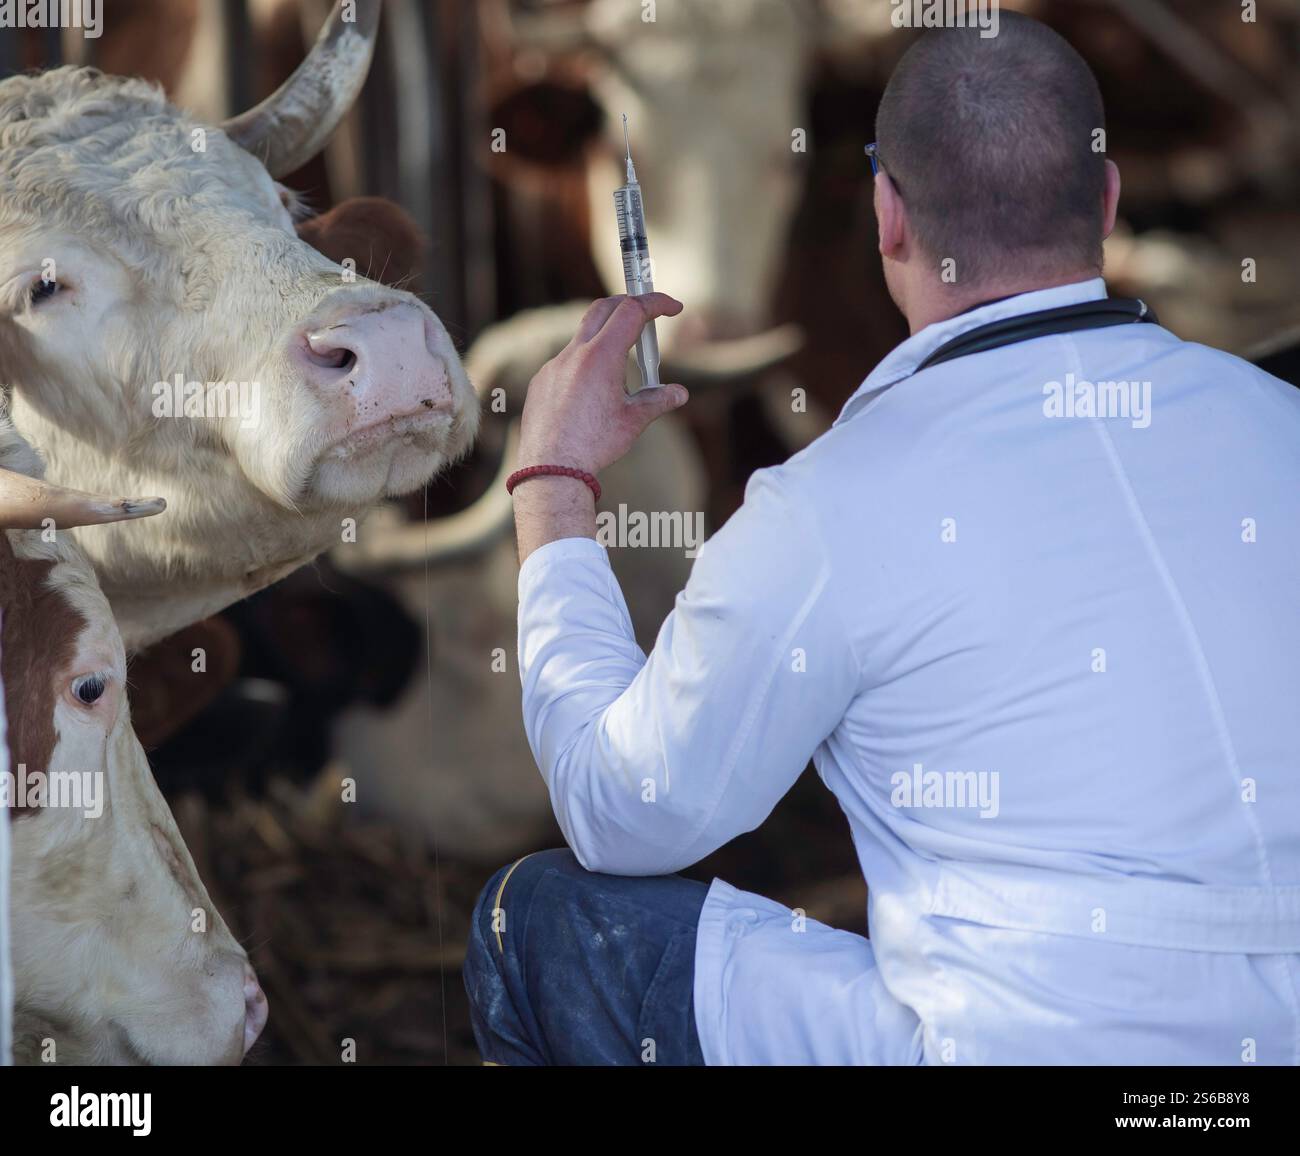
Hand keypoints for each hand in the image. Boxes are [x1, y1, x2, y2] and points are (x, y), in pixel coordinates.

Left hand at [516, 293, 688, 476]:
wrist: (551, 469)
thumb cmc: (594, 445)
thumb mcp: (633, 421)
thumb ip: (657, 400)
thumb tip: (679, 394)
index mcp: (601, 357)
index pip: (632, 311)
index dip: (656, 304)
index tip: (672, 307)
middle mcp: (574, 354)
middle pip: (603, 310)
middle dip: (628, 305)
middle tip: (647, 315)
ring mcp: (554, 366)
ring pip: (582, 338)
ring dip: (606, 340)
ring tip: (622, 369)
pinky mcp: (541, 382)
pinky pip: (566, 362)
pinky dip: (585, 365)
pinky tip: (592, 394)